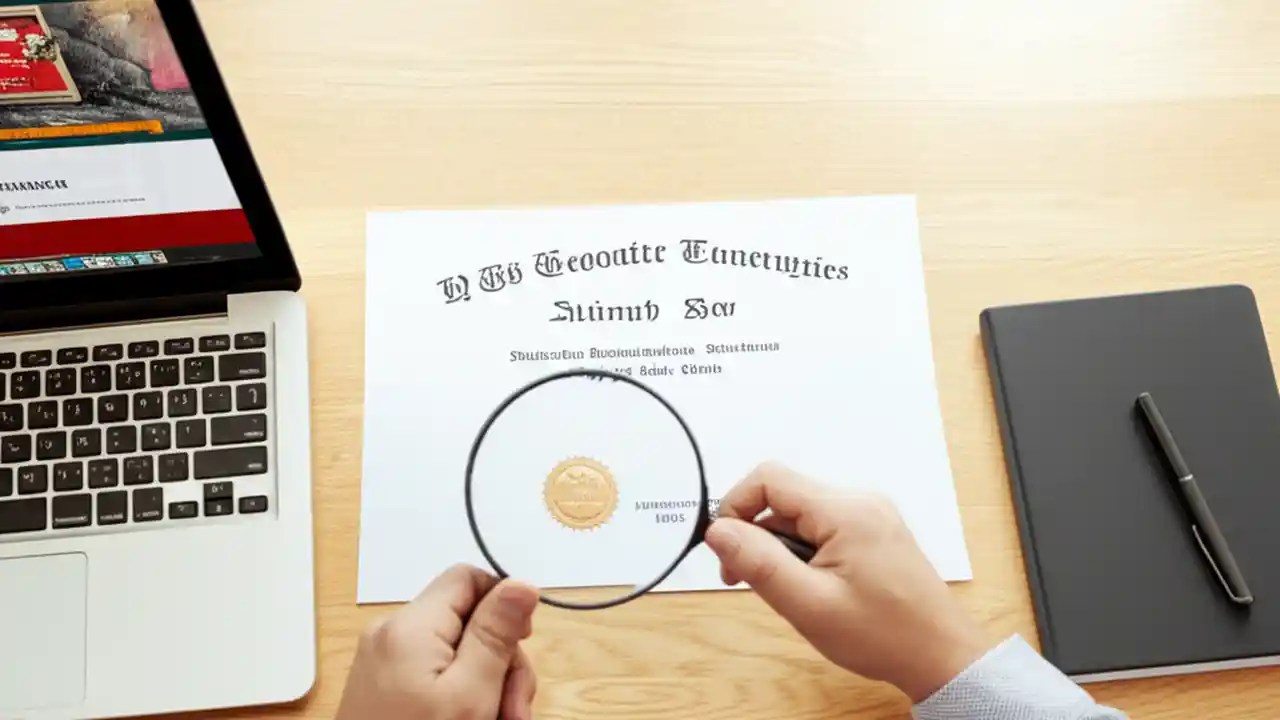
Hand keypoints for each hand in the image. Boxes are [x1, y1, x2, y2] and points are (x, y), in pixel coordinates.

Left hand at [336, 564, 540, 719]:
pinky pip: (434, 677)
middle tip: (517, 712)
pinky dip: (461, 698)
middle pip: (467, 621)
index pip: (467, 578)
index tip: (525, 644)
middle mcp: (391, 636)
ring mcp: (383, 665)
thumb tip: (521, 583)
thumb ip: (495, 635)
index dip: (504, 603)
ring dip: (488, 688)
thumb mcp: (471, 694)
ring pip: (456, 654)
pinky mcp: (382, 690)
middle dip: (501, 662)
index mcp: (410, 626)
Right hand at [704, 462, 990, 702]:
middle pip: (783, 497)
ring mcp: (869, 514)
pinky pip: (822, 526)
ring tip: (789, 592)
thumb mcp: (809, 605)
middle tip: (747, 581)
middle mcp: (859, 501)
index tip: (726, 550)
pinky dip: (803, 551)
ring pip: (800, 514)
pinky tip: (810, 586)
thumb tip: (717, 530)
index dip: (735, 507)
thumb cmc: (883, 634)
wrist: (940, 655)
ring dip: (780, 547)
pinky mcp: (873, 530)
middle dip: (756, 535)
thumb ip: (759, 563)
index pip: (769, 478)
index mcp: (846, 510)